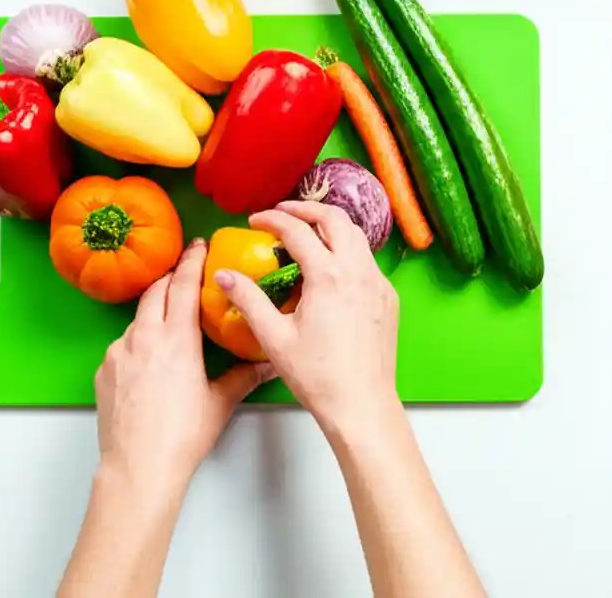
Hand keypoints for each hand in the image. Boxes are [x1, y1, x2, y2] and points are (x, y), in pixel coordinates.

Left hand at [95, 237, 274, 487]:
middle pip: (156, 292)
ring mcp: (119, 353)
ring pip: (138, 319)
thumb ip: (245, 376)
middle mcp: (143, 337)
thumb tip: (269, 364)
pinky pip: (123, 345)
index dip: (191, 261)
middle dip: (170, 278)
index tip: (198, 246)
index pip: (183, 285)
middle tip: (185, 272)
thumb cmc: (181, 436)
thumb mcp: (220, 402)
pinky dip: (138, 341)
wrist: (138, 467)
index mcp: (176, 339)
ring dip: (154, 311)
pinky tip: (150, 359)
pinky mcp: (104, 371)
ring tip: (171, 321)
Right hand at [215, 201, 400, 435]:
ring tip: (306, 230)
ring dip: (330, 225)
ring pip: (356, 236)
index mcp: (329, 277)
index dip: (273, 219)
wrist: (362, 404)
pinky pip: (367, 260)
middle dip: (306, 208)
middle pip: (335, 218)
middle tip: (283, 211)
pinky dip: (347, 250)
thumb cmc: (318, 376)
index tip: (255, 220)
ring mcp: (378, 283)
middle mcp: (358, 272)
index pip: (297, 230)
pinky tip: (330, 267)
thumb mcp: (274, 338)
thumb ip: (248, 300)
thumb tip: (224, 275)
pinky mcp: (387, 298)